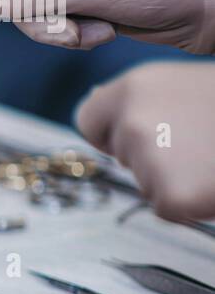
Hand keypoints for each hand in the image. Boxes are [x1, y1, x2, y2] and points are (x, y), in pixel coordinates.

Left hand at [76, 62, 214, 220]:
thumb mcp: (188, 85)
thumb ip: (148, 102)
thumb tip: (113, 125)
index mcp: (135, 86)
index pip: (91, 120)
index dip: (115, 132)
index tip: (144, 135)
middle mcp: (132, 119)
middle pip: (123, 155)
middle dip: (154, 157)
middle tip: (203, 145)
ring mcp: (149, 158)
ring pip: (147, 183)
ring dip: (176, 178)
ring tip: (214, 157)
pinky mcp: (170, 196)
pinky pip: (169, 208)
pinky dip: (193, 204)